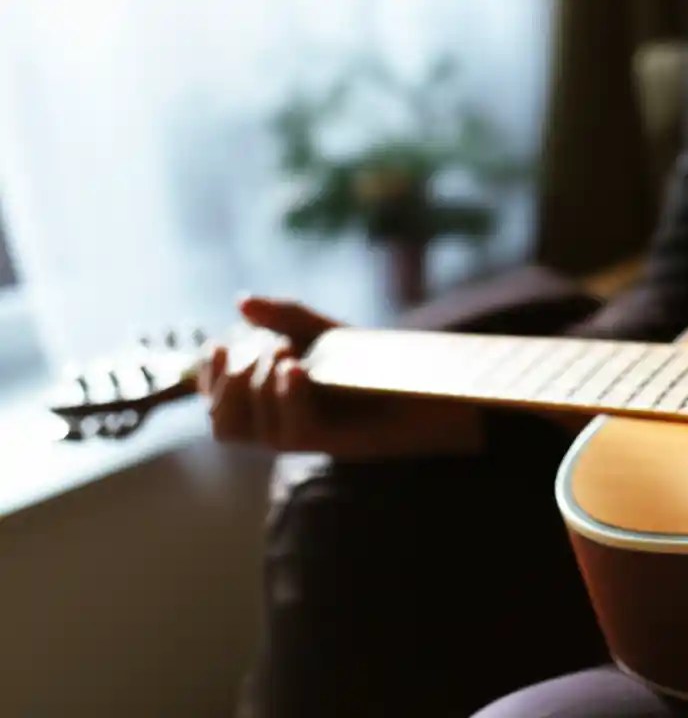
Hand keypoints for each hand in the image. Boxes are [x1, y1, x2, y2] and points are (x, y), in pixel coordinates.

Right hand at [198, 296, 482, 458]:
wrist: (421, 387)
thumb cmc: (368, 363)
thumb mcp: (322, 332)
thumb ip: (284, 316)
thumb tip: (241, 301)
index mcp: (267, 404)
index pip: (213, 401)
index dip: (208, 374)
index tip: (223, 343)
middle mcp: (276, 427)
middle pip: (221, 417)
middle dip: (234, 375)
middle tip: (274, 344)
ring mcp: (299, 438)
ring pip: (247, 426)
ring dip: (256, 383)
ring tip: (287, 353)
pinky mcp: (328, 444)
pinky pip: (289, 430)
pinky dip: (286, 395)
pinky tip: (295, 369)